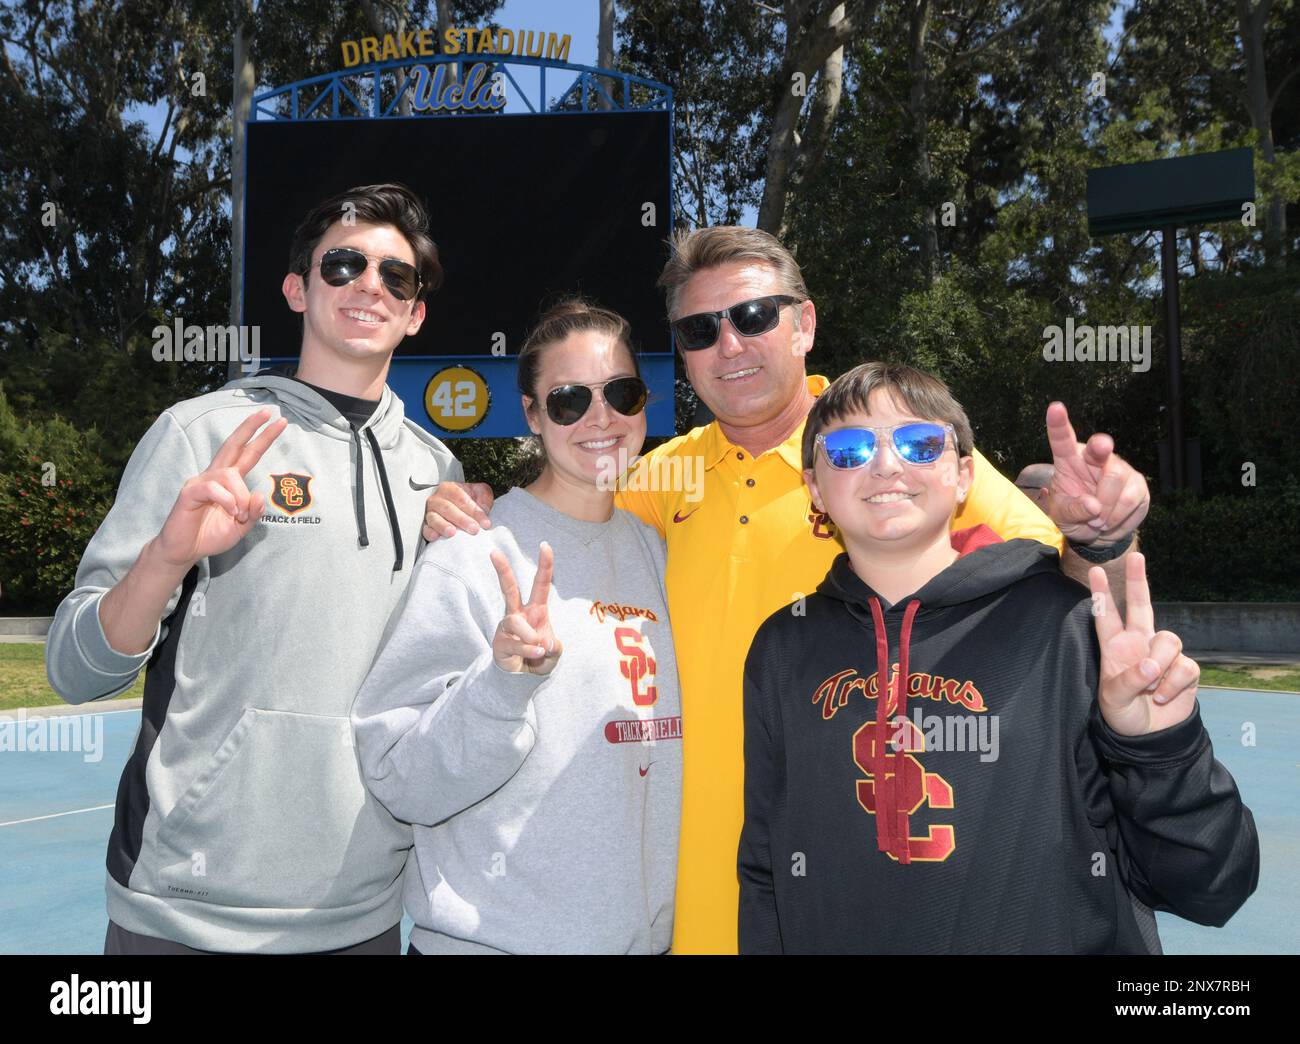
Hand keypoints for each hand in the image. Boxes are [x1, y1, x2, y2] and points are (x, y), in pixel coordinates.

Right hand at [154, 408, 287, 567]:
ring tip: (238, 514)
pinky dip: (227, 501)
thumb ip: (254, 513)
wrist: (185, 551)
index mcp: (229, 482)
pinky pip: (214, 488)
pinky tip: (230, 512)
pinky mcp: (189, 492)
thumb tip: (260, 495)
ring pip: (230, 475)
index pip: (248, 454)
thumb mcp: (241, 527)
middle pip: (233, 445)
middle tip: (267, 412)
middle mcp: (215, 476)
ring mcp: (201, 482)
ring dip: (241, 496)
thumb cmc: (210, 536)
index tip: (279, 421)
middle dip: (250, 428)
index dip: (262, 438)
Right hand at [423, 481, 494, 540]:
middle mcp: (437, 499)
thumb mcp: (478, 492)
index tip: (486, 523)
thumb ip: (484, 495)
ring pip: (434, 518)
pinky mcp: (424, 525)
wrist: (452, 506)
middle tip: (474, 529)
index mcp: (449, 488)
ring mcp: (429, 512)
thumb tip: (484, 508)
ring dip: (443, 525)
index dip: (474, 511)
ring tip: (452, 533)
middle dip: (462, 519)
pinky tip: (435, 537)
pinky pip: (425, 528)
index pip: (462, 498)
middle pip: (448, 508)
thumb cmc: (466, 499)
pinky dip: (429, 532)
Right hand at [490, 542, 561, 674]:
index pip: (540, 584)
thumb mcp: (554, 653)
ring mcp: (507, 627)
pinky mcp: (499, 641)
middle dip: (502, 570)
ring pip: (515, 622)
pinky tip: (535, 654)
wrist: (523, 680)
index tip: (545, 545)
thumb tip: (546, 642)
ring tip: (539, 650)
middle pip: (509, 588)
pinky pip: (515, 642)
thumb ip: (555, 647)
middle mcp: (519, 614)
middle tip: (494, 552)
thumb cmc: (540, 658)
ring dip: (531, 637)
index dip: (545, 565)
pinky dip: (528, 650)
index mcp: (536, 610)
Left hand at [1045, 402, 1148, 544]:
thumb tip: (1093, 506)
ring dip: (1105, 508)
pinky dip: (1118, 517)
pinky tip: (1110, 522)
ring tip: (1097, 521)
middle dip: (1100, 454)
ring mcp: (1119, 469)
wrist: (1096, 532)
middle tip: (1098, 457)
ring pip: (1116, 478)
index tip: (1055, 408)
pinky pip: (1131, 499)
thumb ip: (1073, 509)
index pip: (1062, 439)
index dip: (1058, 424)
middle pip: (1100, 450)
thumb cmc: (1073, 515)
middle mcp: (1095, 458)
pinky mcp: (1138, 485)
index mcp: (1069, 460)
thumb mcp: (1063, 516)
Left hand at [1091, 552, 1198, 735]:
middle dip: (1138, 580)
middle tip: (1135, 556)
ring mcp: (1163, 654)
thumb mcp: (1115, 700)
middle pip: (1141, 605)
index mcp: (1115, 647)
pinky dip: (1173, 684)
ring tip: (1150, 688)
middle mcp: (1139, 643)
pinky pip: (1184, 667)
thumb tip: (1152, 665)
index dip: (1101, 594)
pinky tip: (1163, 697)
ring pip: (1169, 640)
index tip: (1096, 570)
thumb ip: (1129, 680)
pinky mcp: (1185, 669)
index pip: (1106, 616)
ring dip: (1160, 666)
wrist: (1149, 736)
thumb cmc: (1123, 713)